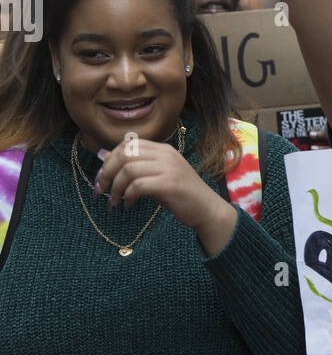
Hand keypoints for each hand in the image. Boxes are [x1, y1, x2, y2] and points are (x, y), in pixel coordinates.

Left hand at [94, 137, 233, 242]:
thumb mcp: (156, 176)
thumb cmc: (180, 195)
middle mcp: (165, 154)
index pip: (128, 144)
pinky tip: (128, 205)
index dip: (109, 159)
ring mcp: (169, 167)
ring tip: (114, 201)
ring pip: (128, 169)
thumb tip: (103, 157)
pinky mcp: (170, 184)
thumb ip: (135, 168)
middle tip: (101, 190)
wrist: (207, 210)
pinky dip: (128, 197)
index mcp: (162, 149)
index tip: (103, 177)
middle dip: (107, 172)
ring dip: (116, 188)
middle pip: (124, 154)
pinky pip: (138, 186)